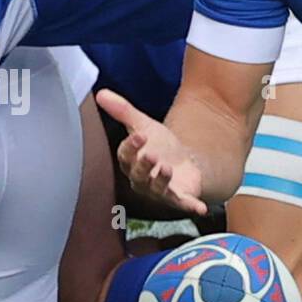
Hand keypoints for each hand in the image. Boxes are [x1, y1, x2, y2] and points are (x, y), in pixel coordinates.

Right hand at [95, 88, 206, 216]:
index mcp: (131, 162)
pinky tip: (200, 208)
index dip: (131, 147)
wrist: (184, 162)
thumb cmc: (160, 146)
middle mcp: (142, 180)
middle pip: (138, 175)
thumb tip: (102, 93)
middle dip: (144, 166)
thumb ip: (124, 111)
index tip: (139, 135)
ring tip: (166, 168)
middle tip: (151, 155)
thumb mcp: (144, 125)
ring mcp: (161, 191)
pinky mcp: (180, 198)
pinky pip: (184, 204)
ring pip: (157, 189)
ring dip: (161, 180)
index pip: (126, 156)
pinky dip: (191, 206)